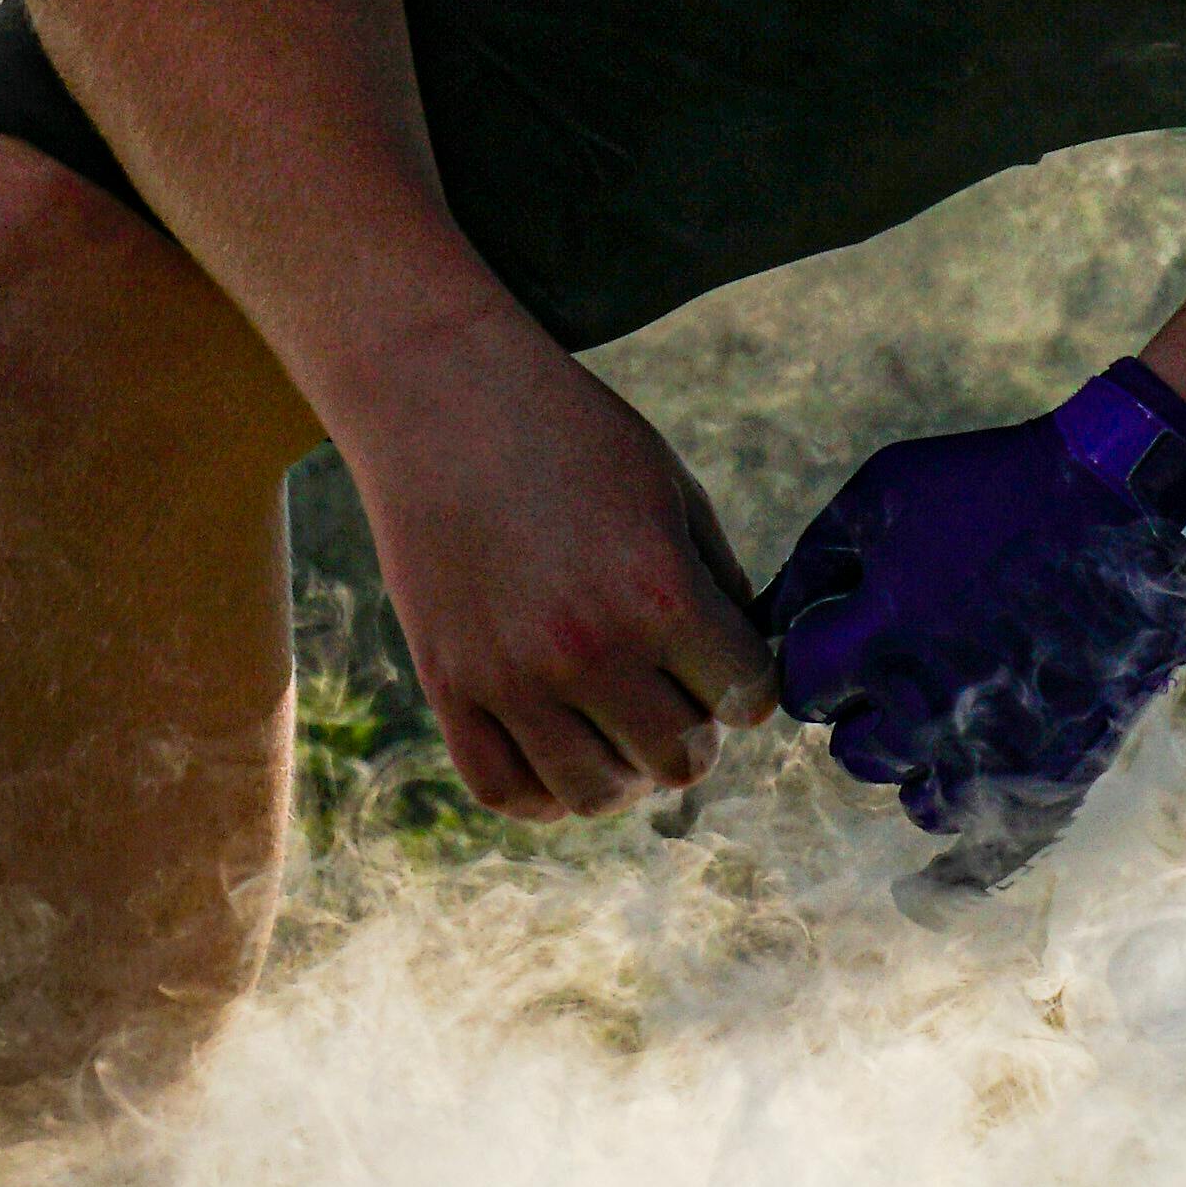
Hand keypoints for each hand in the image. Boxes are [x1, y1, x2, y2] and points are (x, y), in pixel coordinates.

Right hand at [343, 305, 777, 818]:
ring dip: (624, 769)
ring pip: (599, 794)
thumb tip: (740, 670)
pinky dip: (544, 789)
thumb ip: (715, 585)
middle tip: (671, 687)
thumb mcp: (670, 488)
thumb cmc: (567, 429)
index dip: (747, 681)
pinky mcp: (448, 687)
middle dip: (693, 728)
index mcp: (659, 592)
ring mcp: (511, 679)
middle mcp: (588, 650)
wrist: (437, 392)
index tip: (725, 657)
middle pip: (681, 760)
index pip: (748, 698)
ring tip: (618, 723)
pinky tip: (559, 747)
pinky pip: (506, 790)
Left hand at [760, 360, 1185, 884]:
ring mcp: (992, 748)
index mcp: (873, 641)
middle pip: (853, 750)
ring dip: (919, 755)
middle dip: (866, 709)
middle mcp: (924, 709)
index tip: (847, 631)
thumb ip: (814, 560)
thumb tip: (766, 617)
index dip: (817, 657)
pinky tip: (969, 785)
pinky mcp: (1053, 768)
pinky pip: (987, 835)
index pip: (801, 690)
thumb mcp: (886, 491)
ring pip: (915, 794)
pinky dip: (971, 811)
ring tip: (952, 700)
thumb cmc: (997, 486)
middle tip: (907, 659)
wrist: (1129, 504)